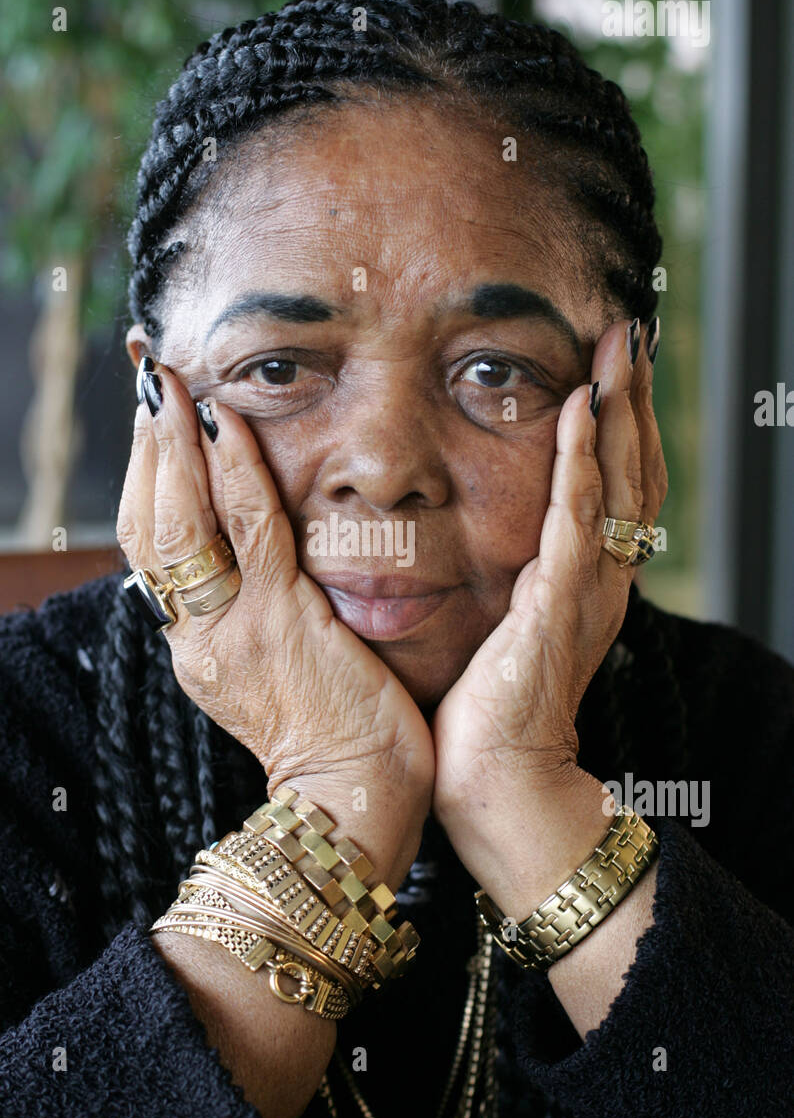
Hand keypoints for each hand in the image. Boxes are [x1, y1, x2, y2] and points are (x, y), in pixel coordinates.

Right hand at [116, 360, 433, 888]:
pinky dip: (233, 474)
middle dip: (147, 445)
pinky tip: (228, 425)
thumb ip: (248, 615)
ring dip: (176, 445)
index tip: (151, 419)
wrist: (355, 799)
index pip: (150, 546)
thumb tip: (249, 558)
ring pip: (182, 522)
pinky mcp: (281, 621)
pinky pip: (249, 533)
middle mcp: (197, 633)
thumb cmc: (330, 734)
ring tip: (174, 386)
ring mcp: (234, 627)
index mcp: (193, 645)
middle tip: (150, 378)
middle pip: (149, 525)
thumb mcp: (268, 672)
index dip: (144, 478)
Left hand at [430, 317, 666, 899]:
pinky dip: (582, 461)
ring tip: (619, 346)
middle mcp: (601, 581)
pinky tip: (581, 409)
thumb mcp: (503, 632)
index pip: (615, 488)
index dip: (619, 425)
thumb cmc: (486, 719)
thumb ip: (508, 584)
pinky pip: (576, 520)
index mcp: (586, 584)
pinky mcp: (557, 606)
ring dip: (619, 409)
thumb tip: (486, 546)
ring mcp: (586, 592)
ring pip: (617, 482)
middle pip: (632, 471)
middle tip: (629, 331)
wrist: (497, 786)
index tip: (610, 366)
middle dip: (632, 398)